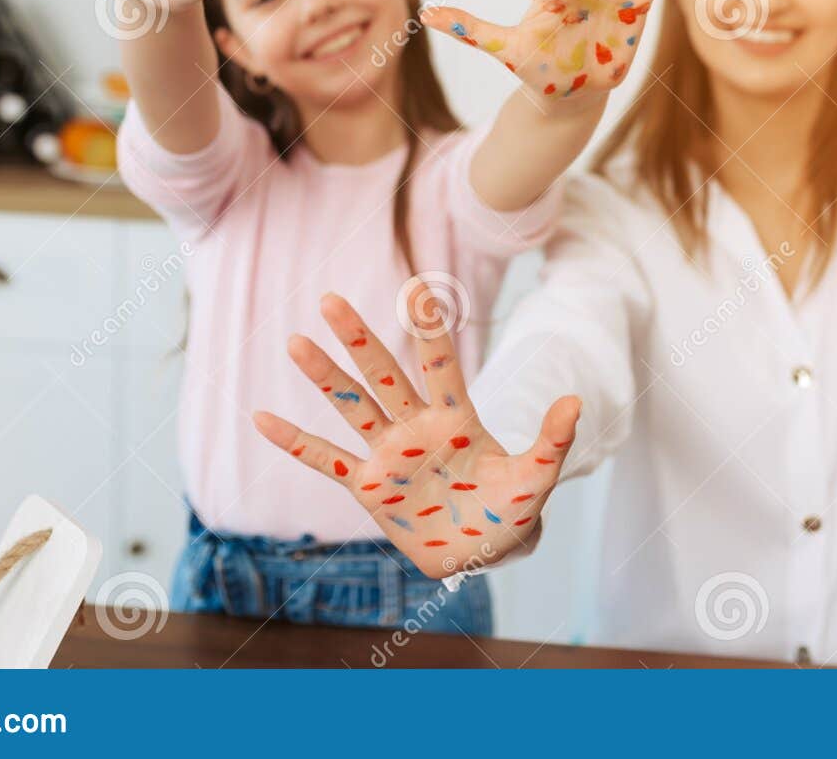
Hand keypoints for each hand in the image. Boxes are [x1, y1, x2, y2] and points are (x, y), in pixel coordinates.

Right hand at [253, 287, 580, 578]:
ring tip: (295, 343)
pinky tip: (262, 419)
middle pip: (383, 375)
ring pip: (352, 408)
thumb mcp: (536, 480)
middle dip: (358, 340)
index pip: (440, 365)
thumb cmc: (513, 510)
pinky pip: (327, 461)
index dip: (429, 329)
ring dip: (325, 379)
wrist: (487, 550)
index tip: (416, 287)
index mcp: (457, 418)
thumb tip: (575, 401)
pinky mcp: (370, 488)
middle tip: (330, 299)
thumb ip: (551, 442)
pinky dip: (297, 444)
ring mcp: (390, 454)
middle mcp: (417, 426)